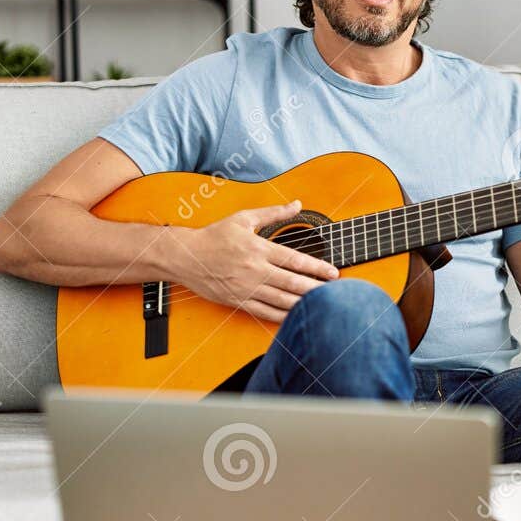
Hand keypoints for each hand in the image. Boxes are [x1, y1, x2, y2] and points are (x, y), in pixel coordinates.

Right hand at [178, 199, 338, 322]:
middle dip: (316, 288)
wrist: (186, 257)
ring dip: (303, 304)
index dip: (317, 267)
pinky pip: (265, 312)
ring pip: (281, 300)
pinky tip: (297, 317)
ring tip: (321, 306)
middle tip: (334, 293)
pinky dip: (283, 316)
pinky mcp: (238, 301)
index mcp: (258, 248)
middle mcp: (254, 270)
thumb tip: (297, 203)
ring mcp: (246, 288)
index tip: (333, 272)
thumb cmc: (215, 236)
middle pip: (292, 283)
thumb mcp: (243, 218)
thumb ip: (273, 213)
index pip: (294, 260)